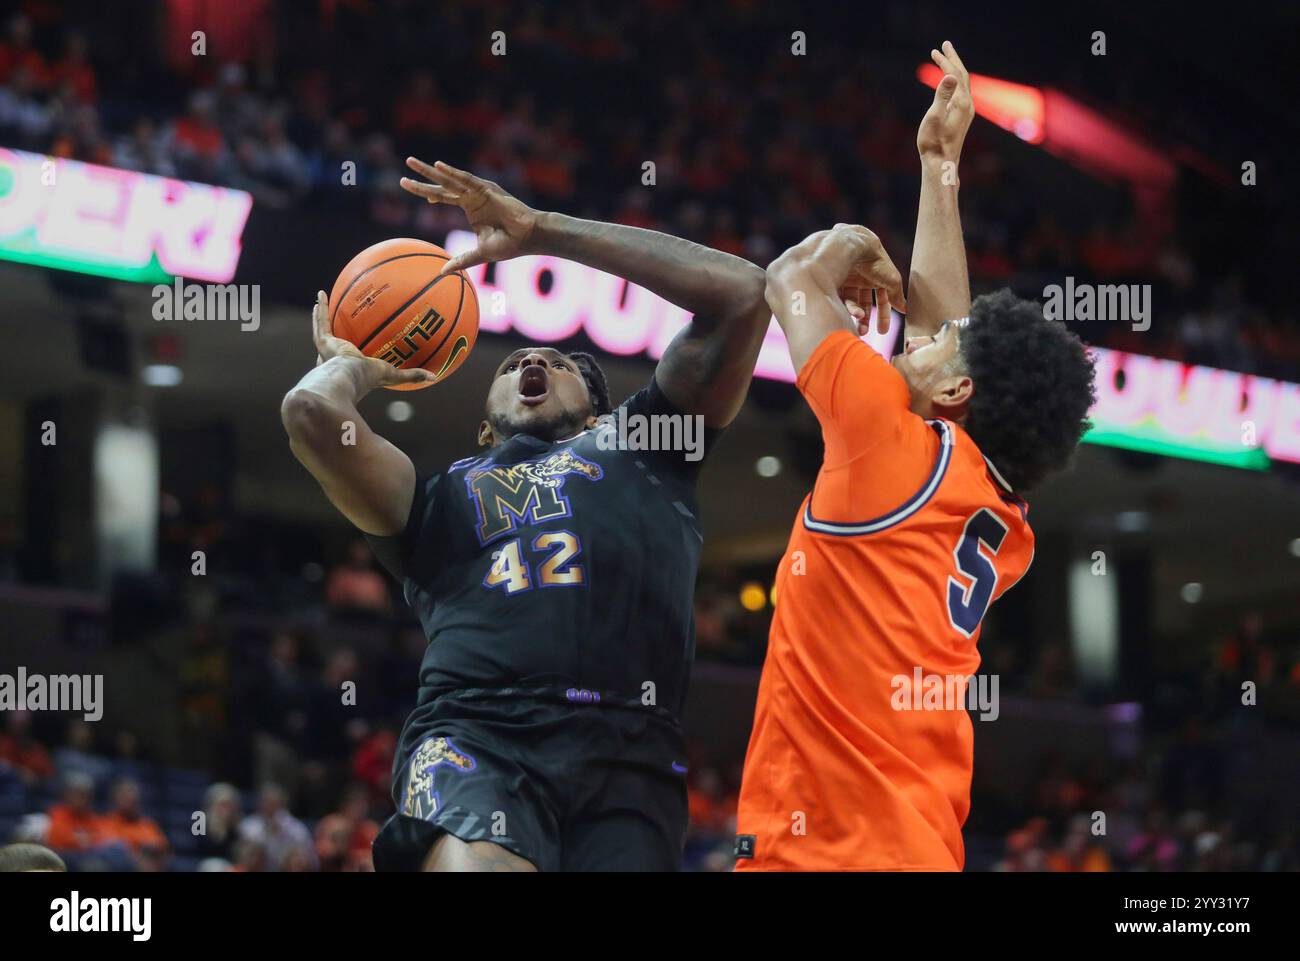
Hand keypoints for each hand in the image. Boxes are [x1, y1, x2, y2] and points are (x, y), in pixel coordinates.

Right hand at [311, 291, 432, 387]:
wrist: (347, 378)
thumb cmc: (369, 379)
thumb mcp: (395, 375)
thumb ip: (412, 375)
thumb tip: (435, 377)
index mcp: (350, 369)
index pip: (351, 360)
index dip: (353, 354)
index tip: (357, 348)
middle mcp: (335, 359)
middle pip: (333, 343)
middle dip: (332, 335)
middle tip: (337, 324)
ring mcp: (328, 350)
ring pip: (323, 329)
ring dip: (322, 316)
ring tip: (320, 304)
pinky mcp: (324, 341)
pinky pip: (322, 321)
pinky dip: (321, 307)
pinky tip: (322, 293)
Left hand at [400, 158, 538, 273]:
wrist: (529, 238)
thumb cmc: (510, 244)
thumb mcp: (481, 253)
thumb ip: (462, 260)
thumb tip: (443, 271)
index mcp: (470, 208)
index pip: (443, 196)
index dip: (429, 193)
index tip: (410, 186)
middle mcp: (472, 196)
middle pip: (442, 185)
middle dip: (422, 177)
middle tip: (404, 169)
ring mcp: (479, 192)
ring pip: (449, 179)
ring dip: (430, 170)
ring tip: (411, 162)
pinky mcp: (487, 190)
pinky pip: (467, 180)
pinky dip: (453, 173)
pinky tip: (439, 166)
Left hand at [832, 224, 904, 336]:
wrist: (852, 245)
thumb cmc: (875, 260)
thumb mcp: (891, 279)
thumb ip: (897, 295)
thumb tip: (905, 309)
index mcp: (875, 276)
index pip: (880, 299)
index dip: (882, 314)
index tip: (882, 331)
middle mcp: (860, 278)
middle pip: (863, 303)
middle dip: (864, 319)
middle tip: (864, 332)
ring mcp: (845, 279)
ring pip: (850, 302)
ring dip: (855, 315)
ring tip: (858, 325)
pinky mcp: (832, 280)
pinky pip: (838, 298)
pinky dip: (845, 308)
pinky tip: (851, 315)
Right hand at [917, 40, 973, 161]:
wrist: (941, 163)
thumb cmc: (933, 143)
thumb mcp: (934, 117)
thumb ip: (942, 95)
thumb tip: (949, 76)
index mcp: (961, 102)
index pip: (954, 74)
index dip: (945, 61)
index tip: (935, 51)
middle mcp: (967, 104)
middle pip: (962, 75)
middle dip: (953, 59)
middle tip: (945, 45)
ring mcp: (966, 111)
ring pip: (963, 83)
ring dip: (954, 69)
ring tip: (946, 59)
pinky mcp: (962, 117)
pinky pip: (961, 92)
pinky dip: (955, 81)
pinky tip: (949, 82)